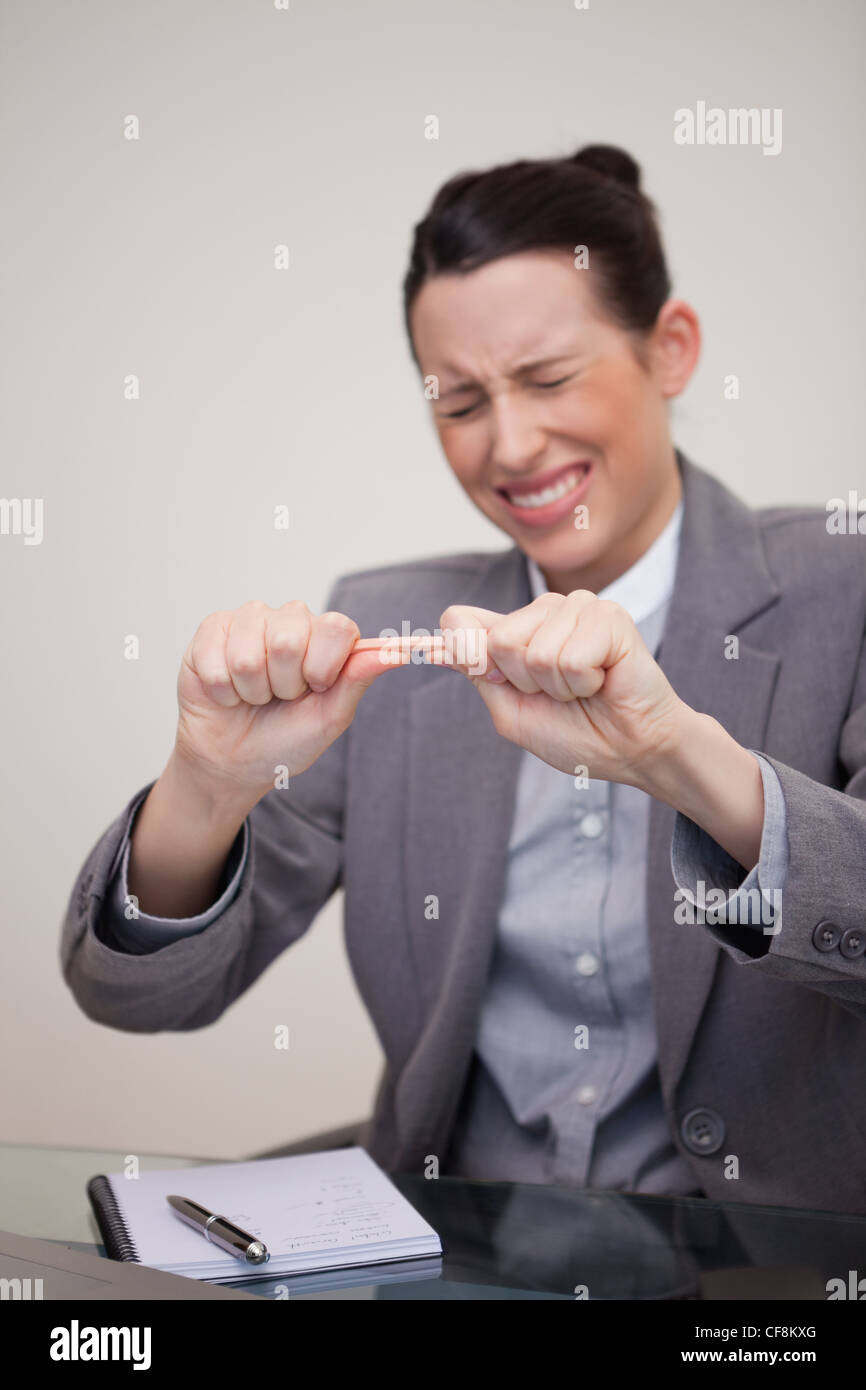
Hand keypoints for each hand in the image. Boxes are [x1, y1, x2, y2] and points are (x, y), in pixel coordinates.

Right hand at [174, 600, 391, 800]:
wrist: (233, 762)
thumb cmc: (285, 739)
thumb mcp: (330, 718)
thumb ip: (358, 680)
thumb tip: (397, 652)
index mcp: (325, 636)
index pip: (336, 627)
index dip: (323, 667)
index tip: (315, 689)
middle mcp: (290, 619)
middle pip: (289, 640)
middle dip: (283, 684)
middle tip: (280, 697)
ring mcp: (249, 620)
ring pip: (249, 655)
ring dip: (251, 690)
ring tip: (253, 696)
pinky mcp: (212, 629)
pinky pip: (216, 659)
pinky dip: (222, 689)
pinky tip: (226, 692)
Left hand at [439, 591, 686, 788]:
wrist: (632, 750)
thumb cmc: (577, 733)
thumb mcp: (510, 710)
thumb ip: (478, 672)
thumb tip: (438, 644)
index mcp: (514, 629)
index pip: (459, 620)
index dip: (470, 656)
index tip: (503, 684)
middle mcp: (543, 611)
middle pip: (498, 640)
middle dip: (525, 682)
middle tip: (561, 692)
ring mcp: (577, 606)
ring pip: (535, 650)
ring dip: (559, 686)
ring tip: (584, 687)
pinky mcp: (608, 615)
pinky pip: (570, 657)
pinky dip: (584, 683)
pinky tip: (603, 681)